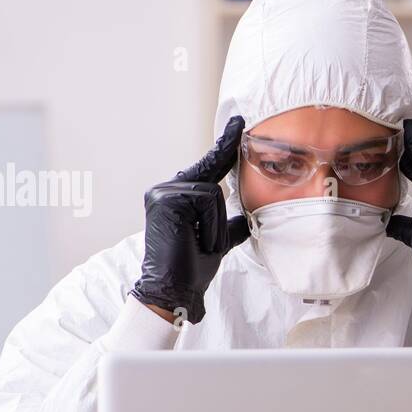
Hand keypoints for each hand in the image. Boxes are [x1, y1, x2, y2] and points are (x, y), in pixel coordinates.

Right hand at [130, 116, 249, 324]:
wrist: (175, 289)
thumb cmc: (192, 267)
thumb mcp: (219, 240)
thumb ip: (230, 223)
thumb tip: (247, 216)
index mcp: (177, 195)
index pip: (208, 168)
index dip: (225, 146)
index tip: (239, 121)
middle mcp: (166, 188)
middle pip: (214, 183)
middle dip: (216, 221)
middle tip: (200, 244)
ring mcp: (163, 192)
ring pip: (213, 194)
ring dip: (215, 227)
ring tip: (197, 245)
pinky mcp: (166, 199)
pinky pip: (207, 201)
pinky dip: (209, 227)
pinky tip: (193, 241)